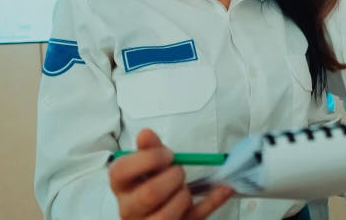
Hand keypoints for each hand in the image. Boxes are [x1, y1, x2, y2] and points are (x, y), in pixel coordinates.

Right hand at [109, 128, 233, 219]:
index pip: (122, 170)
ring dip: (183, 196)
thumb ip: (149, 149)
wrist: (155, 209)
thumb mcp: (148, 164)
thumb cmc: (151, 181)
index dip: (149, 158)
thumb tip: (146, 134)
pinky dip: (212, 202)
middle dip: (173, 176)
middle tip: (179, 171)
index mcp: (121, 186)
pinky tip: (224, 189)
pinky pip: (194, 218)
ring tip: (184, 189)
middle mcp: (128, 209)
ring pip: (166, 216)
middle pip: (150, 193)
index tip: (167, 155)